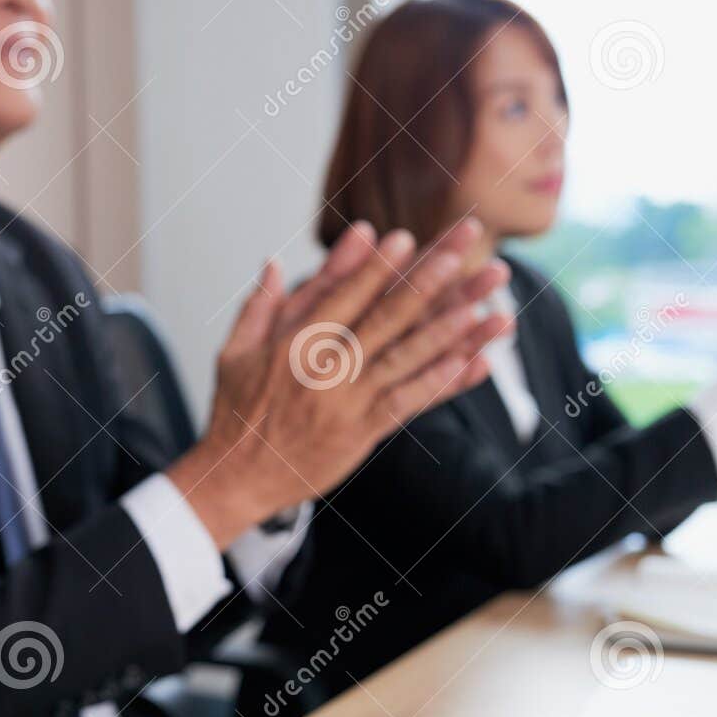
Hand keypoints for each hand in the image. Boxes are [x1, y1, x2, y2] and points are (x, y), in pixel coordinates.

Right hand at [168, 219, 510, 547]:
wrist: (236, 478)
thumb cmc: (235, 411)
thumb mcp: (235, 351)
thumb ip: (260, 304)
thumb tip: (274, 261)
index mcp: (293, 344)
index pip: (343, 295)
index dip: (377, 267)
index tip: (406, 239)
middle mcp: (324, 370)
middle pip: (385, 317)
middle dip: (428, 280)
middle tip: (462, 250)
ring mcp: (347, 403)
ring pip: (404, 358)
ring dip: (446, 330)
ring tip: (480, 304)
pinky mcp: (362, 433)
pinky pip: (406, 403)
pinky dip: (438, 382)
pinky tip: (468, 363)